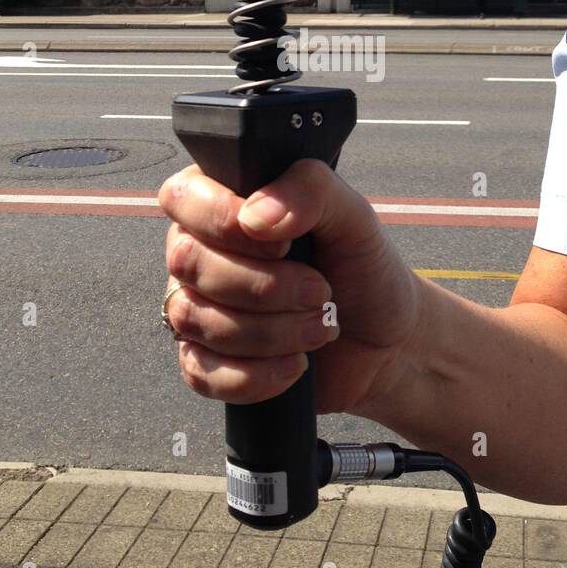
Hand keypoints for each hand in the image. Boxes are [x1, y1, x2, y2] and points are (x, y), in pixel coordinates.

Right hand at [158, 159, 422, 414]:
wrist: (384, 340)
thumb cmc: (361, 269)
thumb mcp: (354, 217)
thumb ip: (312, 192)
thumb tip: (254, 217)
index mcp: (223, 200)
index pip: (182, 197)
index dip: (225, 222)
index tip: (286, 244)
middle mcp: (197, 251)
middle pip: (188, 263)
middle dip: (265, 286)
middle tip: (320, 291)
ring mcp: (196, 308)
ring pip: (194, 319)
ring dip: (270, 332)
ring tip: (319, 327)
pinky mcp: (205, 364)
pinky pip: (200, 373)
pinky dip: (256, 375)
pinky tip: (295, 365)